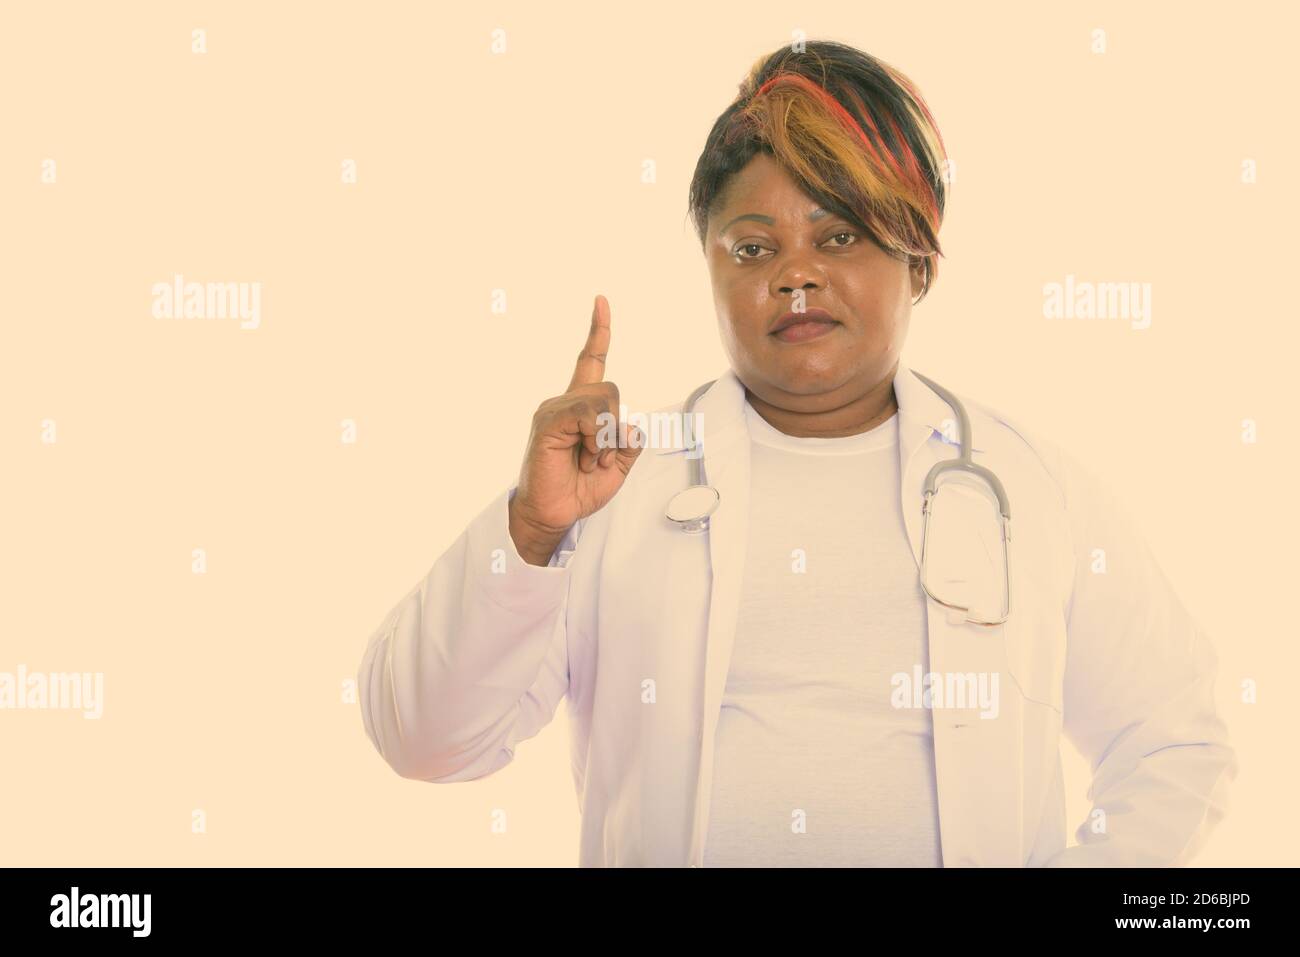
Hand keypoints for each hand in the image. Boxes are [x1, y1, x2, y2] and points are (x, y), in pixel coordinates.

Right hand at [509, 295, 645, 564]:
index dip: (598, 331)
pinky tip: (585, 456)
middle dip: (616, 428)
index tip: (601, 300)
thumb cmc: (579, 490)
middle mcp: (564, 402)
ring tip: (590, 460)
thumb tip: (630, 425)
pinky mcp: (550, 420)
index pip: (590, 361)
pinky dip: (597, 437)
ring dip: (607, 438)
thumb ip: (630, 442)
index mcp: (580, 408)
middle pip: (610, 388)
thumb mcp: (618, 466)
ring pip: (604, 399)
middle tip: (601, 458)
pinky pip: (589, 413)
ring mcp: (554, 409)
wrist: (552, 515)